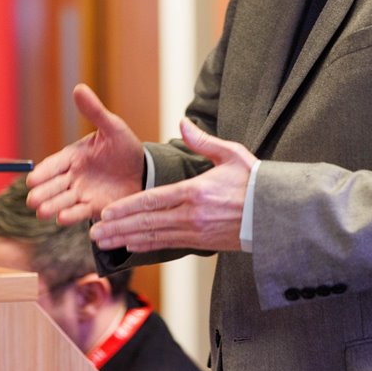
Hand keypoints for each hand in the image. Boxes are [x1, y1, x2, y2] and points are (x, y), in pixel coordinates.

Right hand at [26, 84, 144, 224]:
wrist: (145, 170)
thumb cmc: (125, 147)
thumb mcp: (112, 127)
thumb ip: (94, 111)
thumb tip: (78, 88)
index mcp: (73, 156)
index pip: (53, 165)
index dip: (42, 173)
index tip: (32, 180)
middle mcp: (73, 176)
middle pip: (53, 186)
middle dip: (42, 193)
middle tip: (32, 200)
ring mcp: (82, 193)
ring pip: (62, 201)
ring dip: (52, 207)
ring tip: (42, 212)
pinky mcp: (94, 207)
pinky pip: (80, 212)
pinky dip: (70, 216)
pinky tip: (62, 218)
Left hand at [89, 118, 255, 252]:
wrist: (277, 214)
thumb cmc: (255, 181)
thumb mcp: (231, 154)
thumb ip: (203, 142)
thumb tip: (183, 124)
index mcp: (197, 191)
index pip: (153, 200)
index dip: (127, 208)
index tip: (106, 212)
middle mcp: (193, 214)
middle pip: (147, 222)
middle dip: (118, 228)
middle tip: (94, 233)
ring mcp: (197, 231)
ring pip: (154, 237)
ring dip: (126, 239)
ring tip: (103, 242)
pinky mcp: (202, 243)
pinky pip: (168, 245)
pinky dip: (147, 246)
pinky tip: (130, 246)